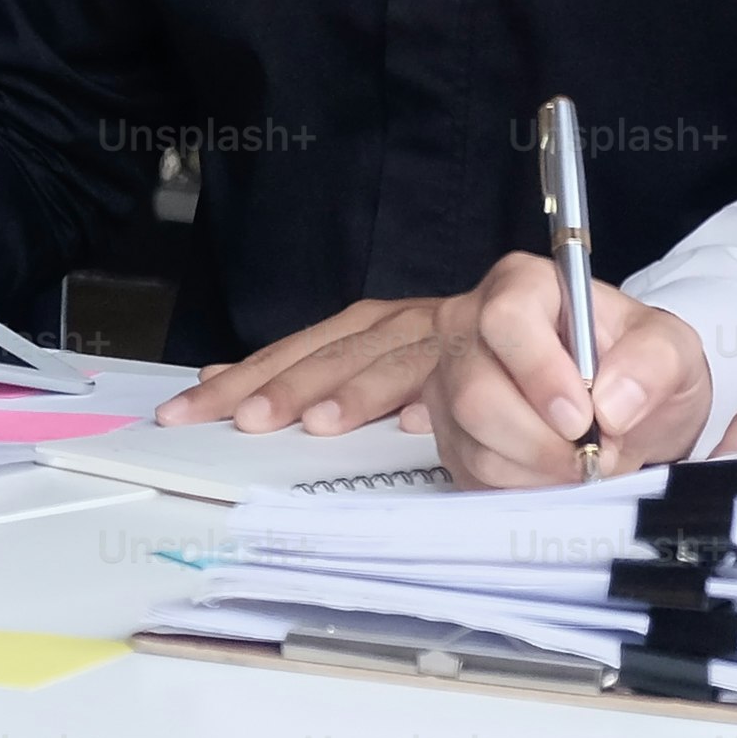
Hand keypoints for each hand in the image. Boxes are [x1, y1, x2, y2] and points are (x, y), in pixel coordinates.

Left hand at [154, 296, 460, 433]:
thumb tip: (234, 388)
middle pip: (326, 355)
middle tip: (236, 420)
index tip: (192, 403)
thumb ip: (322, 373)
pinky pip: (457, 375)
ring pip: (388, 362)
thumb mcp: (385, 360)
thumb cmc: (460, 352)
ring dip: (353, 392)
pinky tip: (415, 424)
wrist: (544, 313)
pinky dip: (435, 398)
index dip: (242, 377)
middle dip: (277, 387)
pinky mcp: (488, 346)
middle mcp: (398, 322)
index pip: (292, 353)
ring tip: (318, 423)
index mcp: (367, 326)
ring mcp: (441, 333)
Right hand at [427, 249, 706, 486]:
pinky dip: (522, 484)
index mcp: (524, 285)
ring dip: (538, 467)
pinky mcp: (446, 429)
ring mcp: (452, 379)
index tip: (583, 417)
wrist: (624, 409)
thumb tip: (610, 401)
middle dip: (541, 440)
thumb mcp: (673, 351)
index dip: (541, 374)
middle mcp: (472, 324)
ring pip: (473, 440)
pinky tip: (550, 469)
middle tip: (588, 452)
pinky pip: (472, 472)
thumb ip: (654, 362)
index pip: (506, 319)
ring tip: (577, 459)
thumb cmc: (639, 368)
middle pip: (476, 391)